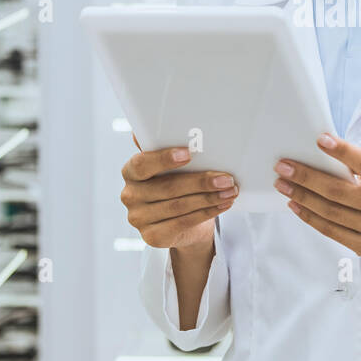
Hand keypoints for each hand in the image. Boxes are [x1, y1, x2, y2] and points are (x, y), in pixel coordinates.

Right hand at [122, 135, 237, 251]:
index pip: (142, 164)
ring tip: (230, 191)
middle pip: (168, 188)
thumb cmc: (177, 184)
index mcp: (130, 172)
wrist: (181, 222)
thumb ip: (168, 148)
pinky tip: (222, 205)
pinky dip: (207, 213)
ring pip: (179, 206)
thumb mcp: (172, 167)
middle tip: (226, 178)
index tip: (188, 153)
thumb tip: (168, 123)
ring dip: (209, 198)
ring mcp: (138, 218)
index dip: (164, 159)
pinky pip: (183, 223)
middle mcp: (130, 195)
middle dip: (201, 182)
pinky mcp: (151, 237)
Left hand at [273, 133, 360, 265]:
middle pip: (338, 191)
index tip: (320, 140)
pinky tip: (295, 205)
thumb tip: (326, 153)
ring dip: (302, 197)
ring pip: (330, 212)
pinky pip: (330, 231)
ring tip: (283, 184)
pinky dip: (309, 217)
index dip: (342, 151)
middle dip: (307, 177)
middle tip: (283, 166)